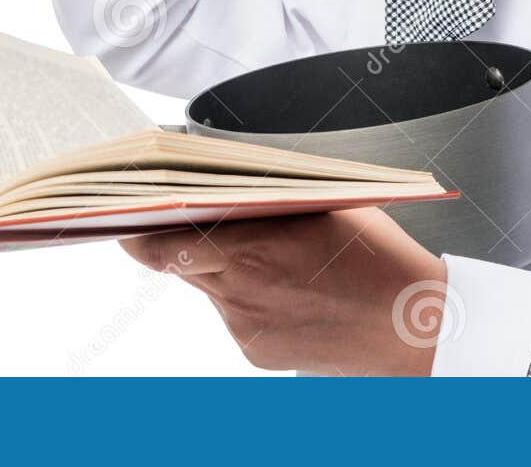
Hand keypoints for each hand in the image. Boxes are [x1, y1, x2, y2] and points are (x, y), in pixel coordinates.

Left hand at [119, 207, 448, 375]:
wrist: (413, 326)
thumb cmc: (377, 259)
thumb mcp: (321, 203)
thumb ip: (264, 194)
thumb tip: (221, 177)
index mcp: (251, 249)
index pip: (163, 241)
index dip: (134, 226)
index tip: (117, 210)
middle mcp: (240, 293)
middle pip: (177, 261)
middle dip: (173, 237)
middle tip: (163, 215)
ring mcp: (246, 327)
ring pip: (208, 286)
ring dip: (218, 265)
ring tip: (262, 250)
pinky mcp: (256, 353)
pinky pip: (234, 314)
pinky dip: (246, 295)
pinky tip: (285, 287)